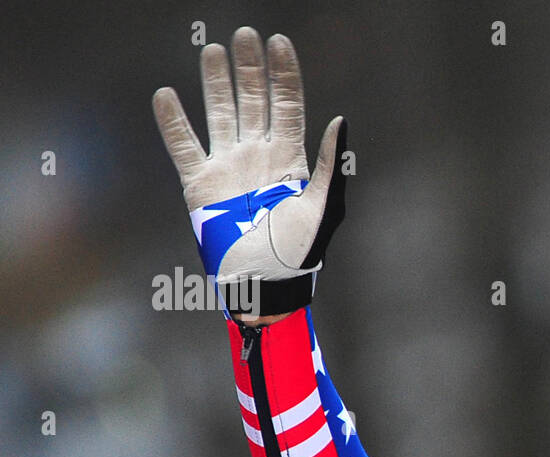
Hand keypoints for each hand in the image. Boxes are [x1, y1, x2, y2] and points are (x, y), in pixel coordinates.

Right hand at [152, 26, 345, 320]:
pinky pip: (183, 147)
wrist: (264, 288)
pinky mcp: (199, 186)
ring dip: (216, 83)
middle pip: (253, 102)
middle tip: (245, 34)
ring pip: (219, 115)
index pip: (288, 106)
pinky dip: (173, 122)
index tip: (280, 42)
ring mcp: (228, 169)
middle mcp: (258, 158)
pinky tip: (166, 95)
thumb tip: (340, 120)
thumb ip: (328, 165)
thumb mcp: (322, 210)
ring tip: (213, 50)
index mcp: (291, 161)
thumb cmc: (298, 256)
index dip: (284, 75)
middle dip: (250, 69)